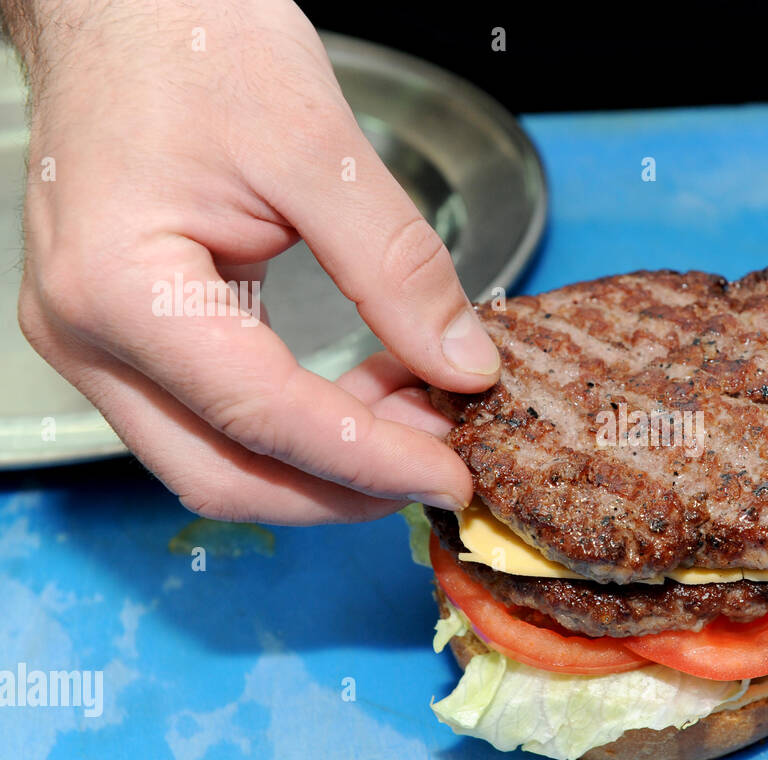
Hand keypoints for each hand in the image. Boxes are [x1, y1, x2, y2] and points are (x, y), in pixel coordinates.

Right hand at [11, 0, 499, 522]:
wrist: (120, 0)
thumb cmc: (194, 40)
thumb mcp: (320, 148)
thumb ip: (397, 269)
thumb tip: (464, 367)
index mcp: (121, 289)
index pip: (265, 418)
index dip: (373, 460)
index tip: (454, 475)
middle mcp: (87, 337)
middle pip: (226, 475)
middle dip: (347, 487)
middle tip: (443, 460)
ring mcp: (97, 343)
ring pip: (219, 459)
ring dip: (329, 460)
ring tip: (421, 412)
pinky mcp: (128, 335)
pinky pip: (216, 415)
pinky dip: (303, 422)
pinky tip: (373, 387)